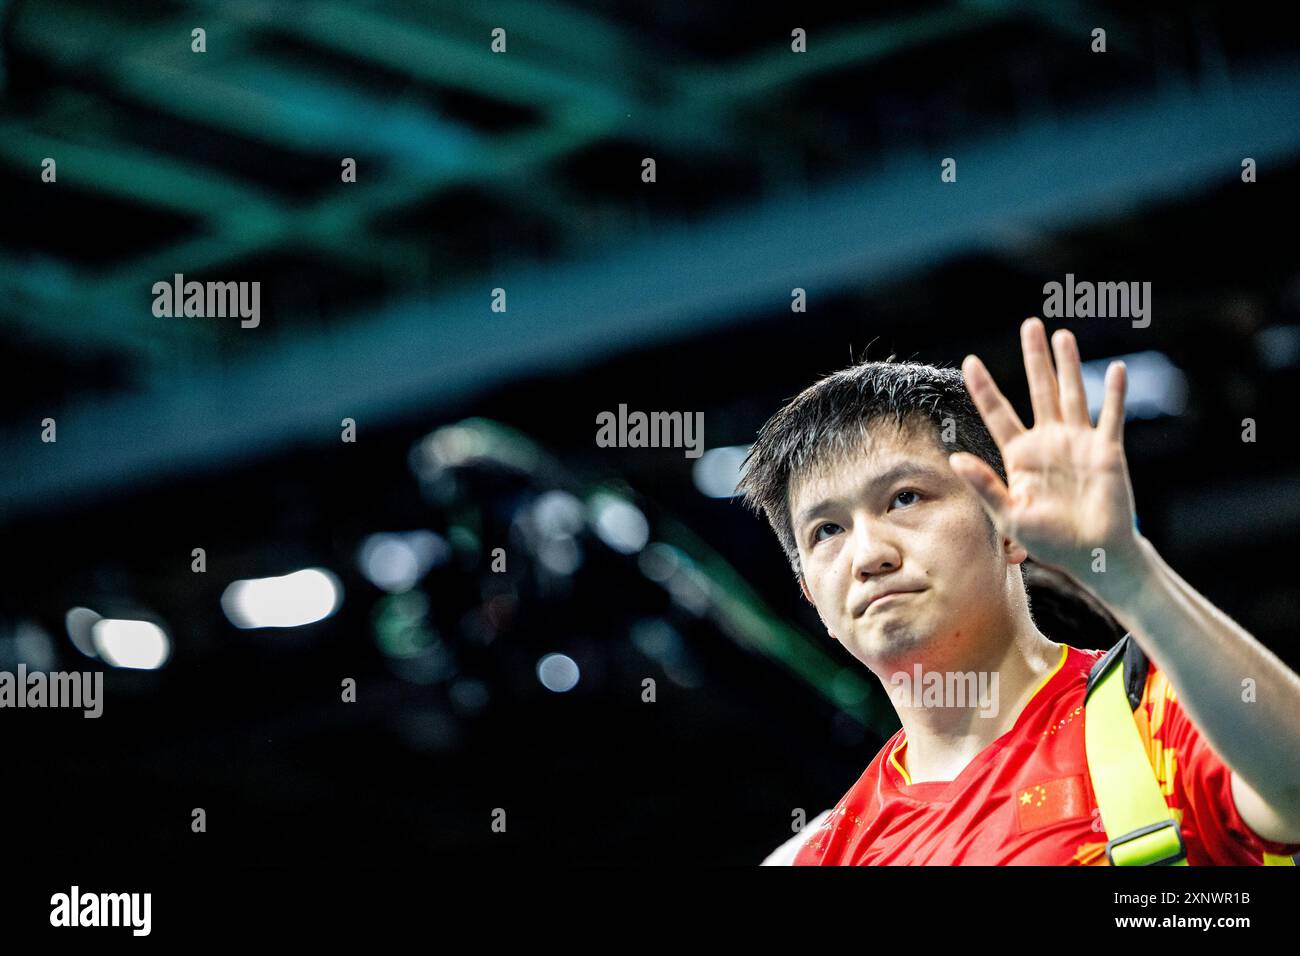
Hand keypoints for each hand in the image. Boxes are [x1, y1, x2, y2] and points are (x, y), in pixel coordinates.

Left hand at [948, 318, 1142, 588]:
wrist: (1092, 554)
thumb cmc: (1049, 540)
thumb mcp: (1008, 516)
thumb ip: (985, 486)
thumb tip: (955, 459)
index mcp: (1020, 455)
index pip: (998, 412)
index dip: (984, 387)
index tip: (970, 361)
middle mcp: (1048, 441)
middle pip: (1038, 390)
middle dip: (1034, 358)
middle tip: (1029, 324)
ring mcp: (1078, 442)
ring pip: (1072, 394)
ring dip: (1068, 364)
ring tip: (1061, 335)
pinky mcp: (1107, 450)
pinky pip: (1111, 417)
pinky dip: (1114, 394)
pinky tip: (1115, 370)